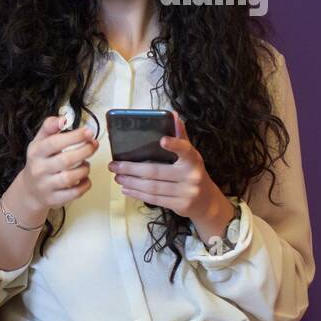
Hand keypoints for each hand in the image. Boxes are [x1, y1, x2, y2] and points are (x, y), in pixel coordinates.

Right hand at [11, 115, 98, 220]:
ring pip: (71, 177)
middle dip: (85, 151)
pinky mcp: (54, 199)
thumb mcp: (39, 142)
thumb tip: (62, 119)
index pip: (54, 143)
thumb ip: (49, 127)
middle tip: (93, 145)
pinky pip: (75, 193)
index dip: (74, 136)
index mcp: (35, 152)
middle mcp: (39, 169)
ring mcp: (46, 186)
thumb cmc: (39, 162)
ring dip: (85, 168)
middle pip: (66, 160)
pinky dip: (85, 184)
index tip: (89, 132)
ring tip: (86, 163)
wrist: (29, 190)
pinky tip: (84, 178)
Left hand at [108, 112, 228, 227]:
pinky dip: (137, 194)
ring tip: (117, 177)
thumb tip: (173, 115)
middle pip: (156, 171)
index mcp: (194, 160)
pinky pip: (154, 199)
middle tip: (114, 166)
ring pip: (152, 187)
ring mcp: (186, 192)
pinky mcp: (179, 205)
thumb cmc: (193, 173)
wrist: (206, 201)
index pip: (186, 150)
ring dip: (131, 182)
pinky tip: (126, 189)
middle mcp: (191, 176)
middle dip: (131, 169)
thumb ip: (180, 137)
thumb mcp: (191, 156)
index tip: (162, 140)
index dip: (175, 145)